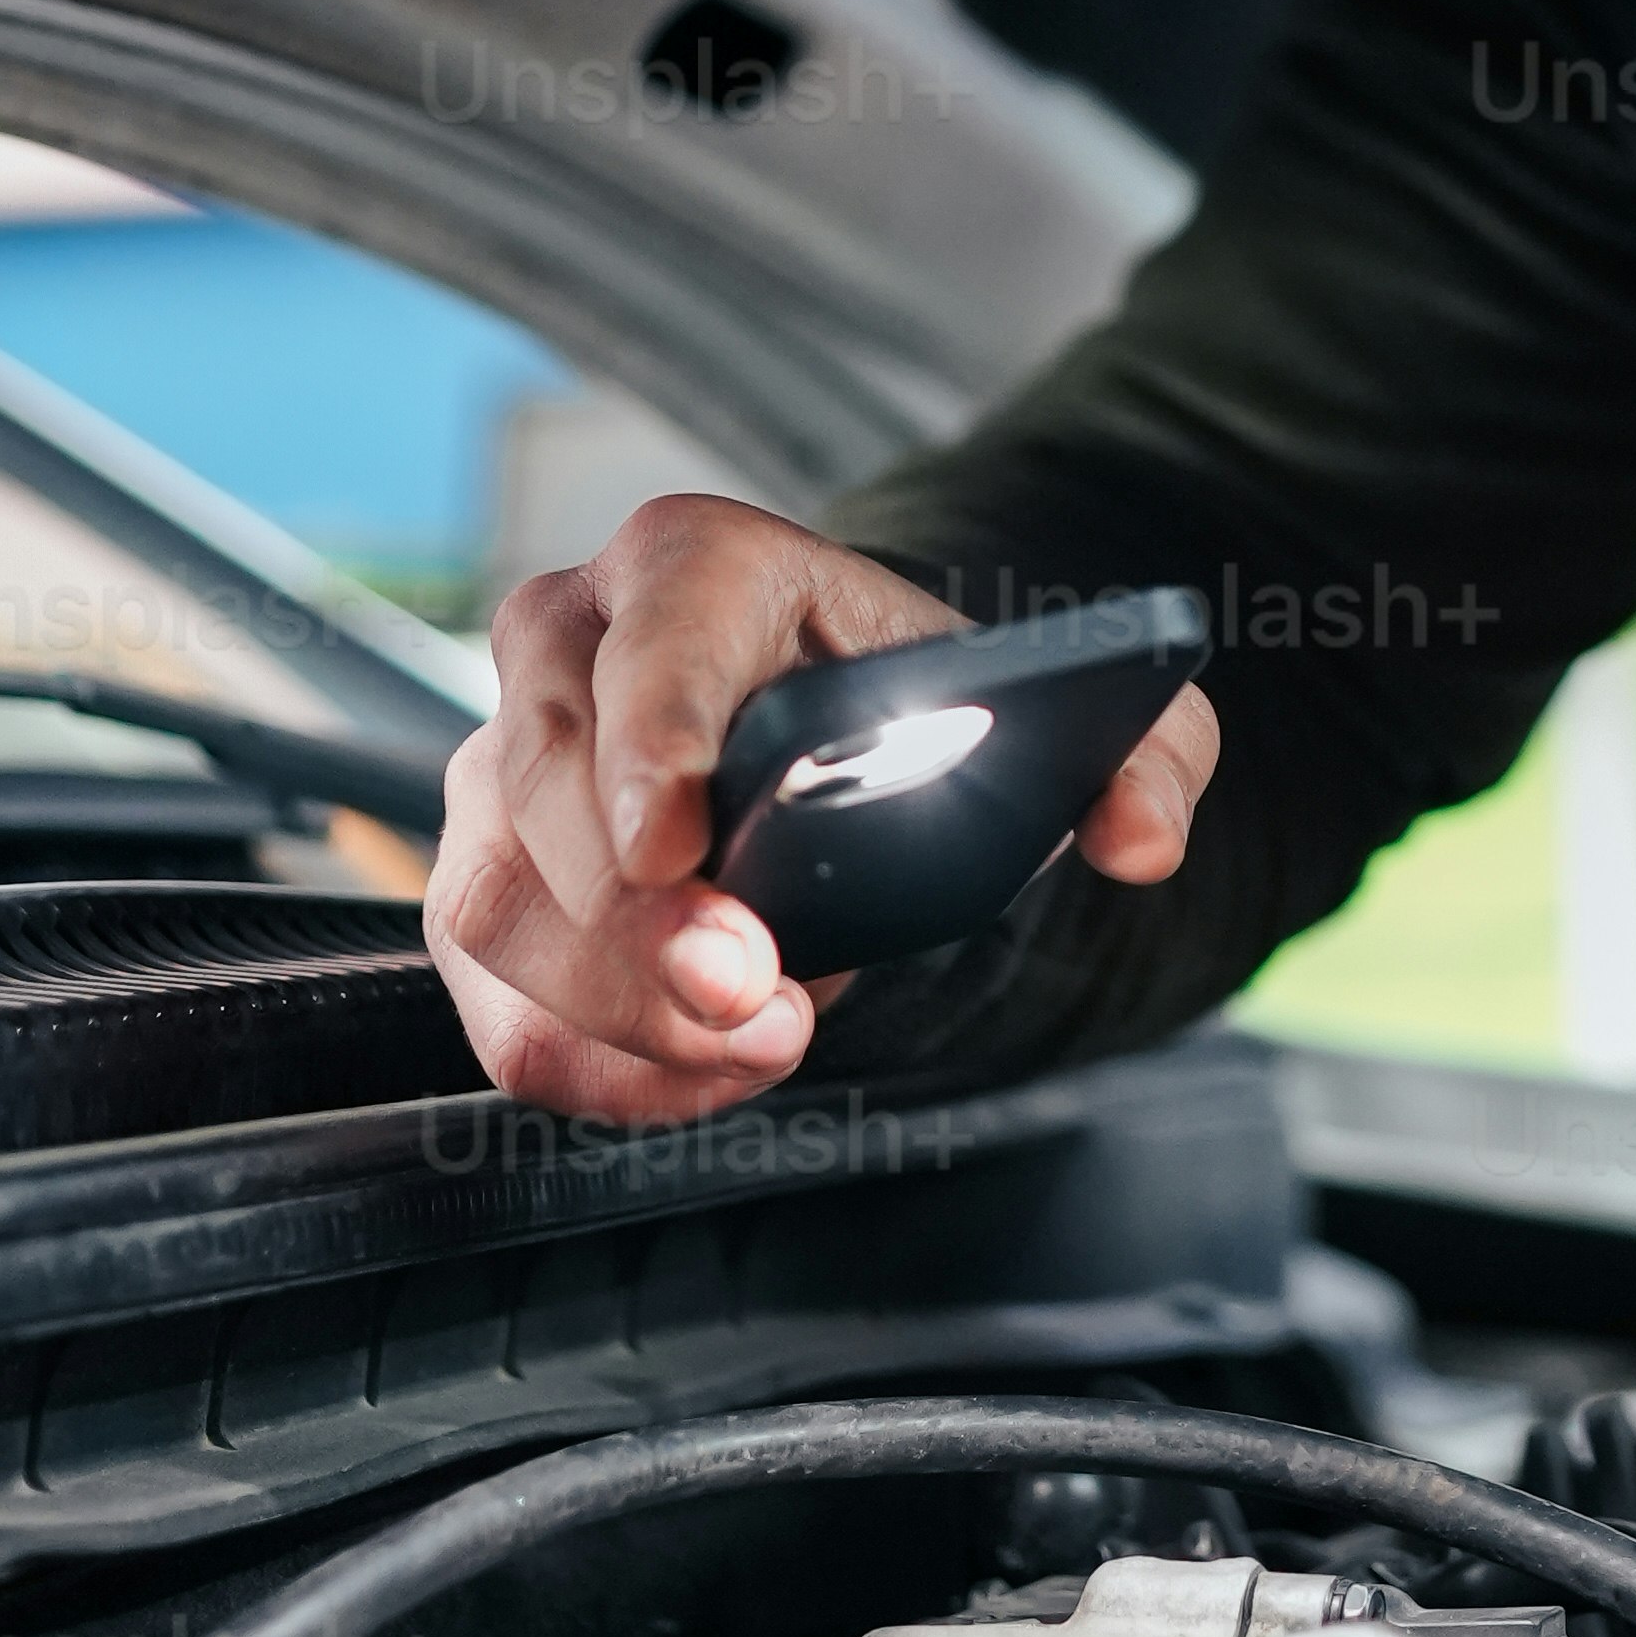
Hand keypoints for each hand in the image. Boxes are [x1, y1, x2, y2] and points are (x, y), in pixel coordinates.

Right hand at [420, 488, 1220, 1126]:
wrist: (850, 756)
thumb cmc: (931, 713)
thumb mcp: (1065, 710)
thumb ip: (1145, 752)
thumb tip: (1142, 837)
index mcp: (699, 563)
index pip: (655, 631)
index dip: (652, 736)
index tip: (675, 843)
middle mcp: (573, 640)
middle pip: (546, 771)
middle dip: (637, 913)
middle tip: (750, 991)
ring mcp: (505, 766)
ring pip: (495, 895)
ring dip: (616, 1004)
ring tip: (760, 1041)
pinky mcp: (490, 885)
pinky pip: (493, 1000)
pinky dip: (592, 1065)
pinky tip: (706, 1074)